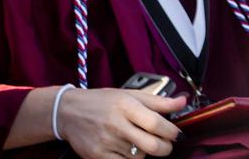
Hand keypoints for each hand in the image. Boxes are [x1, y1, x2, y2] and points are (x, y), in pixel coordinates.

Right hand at [58, 88, 184, 157]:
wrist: (65, 111)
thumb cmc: (99, 101)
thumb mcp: (126, 95)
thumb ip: (157, 101)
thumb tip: (183, 102)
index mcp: (124, 105)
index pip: (157, 124)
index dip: (172, 132)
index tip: (174, 133)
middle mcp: (115, 123)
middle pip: (154, 147)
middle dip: (164, 148)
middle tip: (161, 143)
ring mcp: (106, 141)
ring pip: (140, 157)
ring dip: (142, 152)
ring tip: (132, 140)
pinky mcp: (98, 156)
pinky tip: (122, 149)